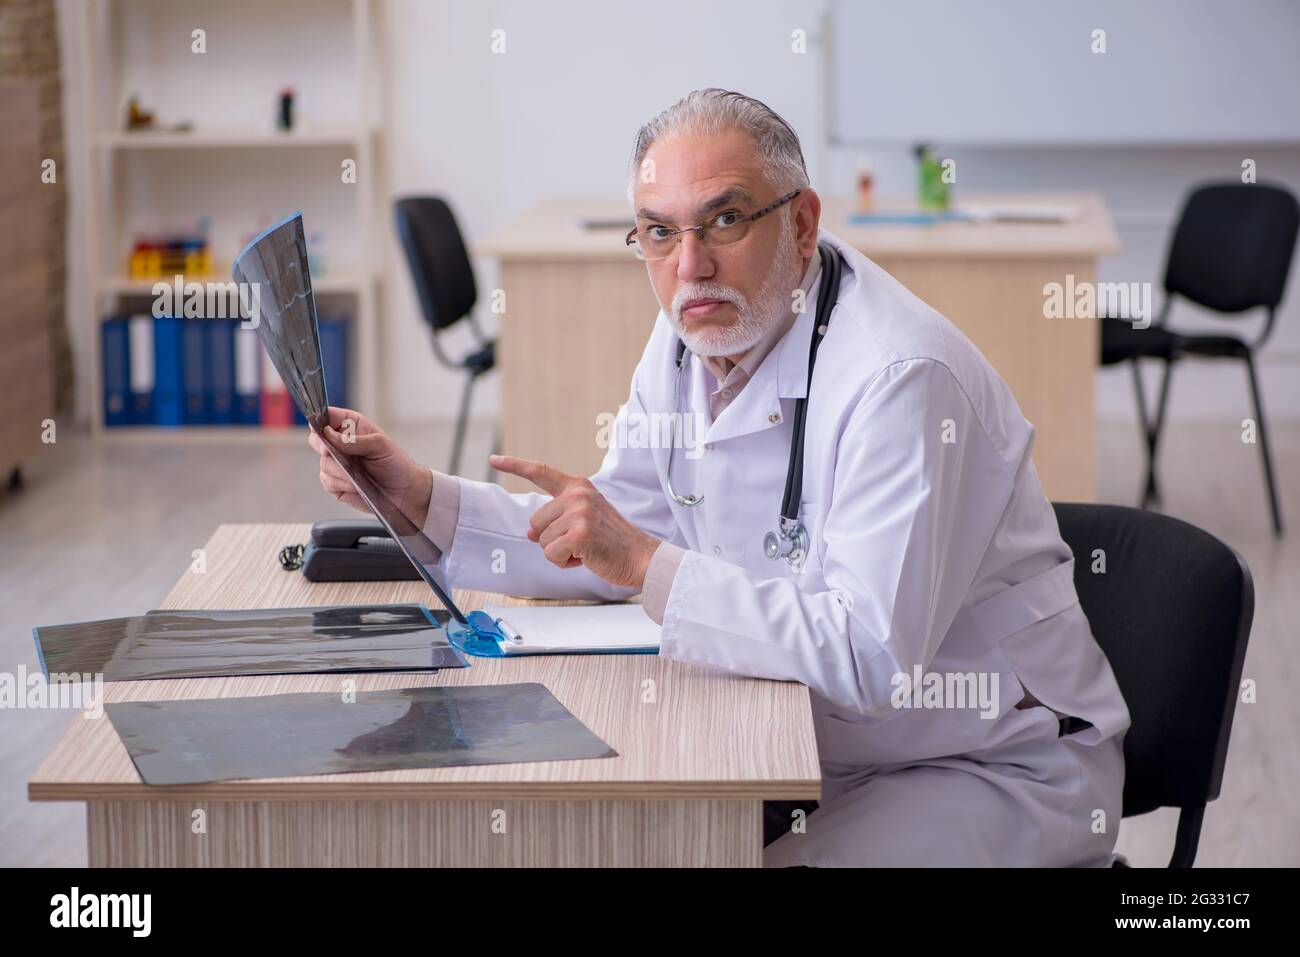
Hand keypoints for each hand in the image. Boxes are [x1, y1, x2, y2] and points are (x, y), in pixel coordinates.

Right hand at [308, 407, 433, 526]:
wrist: (403, 492)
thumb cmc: (396, 464)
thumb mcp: (380, 445)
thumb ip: (355, 440)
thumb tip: (329, 435)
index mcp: (352, 427)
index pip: (328, 417)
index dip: (321, 421)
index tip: (323, 430)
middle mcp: (341, 444)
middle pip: (317, 440)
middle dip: (324, 448)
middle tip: (333, 454)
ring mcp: (337, 464)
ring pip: (324, 464)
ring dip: (341, 472)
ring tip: (360, 475)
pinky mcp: (336, 483)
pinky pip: (327, 482)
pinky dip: (341, 485)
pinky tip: (356, 485)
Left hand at [491, 453, 660, 589]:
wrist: (640, 557)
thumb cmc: (612, 541)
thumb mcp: (584, 520)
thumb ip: (556, 520)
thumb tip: (530, 534)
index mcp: (579, 486)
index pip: (541, 472)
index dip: (515, 466)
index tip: (494, 460)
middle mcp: (578, 494)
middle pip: (536, 521)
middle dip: (552, 539)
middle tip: (581, 541)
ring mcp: (579, 512)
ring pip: (542, 540)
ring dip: (560, 552)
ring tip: (586, 549)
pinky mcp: (580, 533)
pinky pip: (551, 554)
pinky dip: (564, 562)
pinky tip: (585, 557)